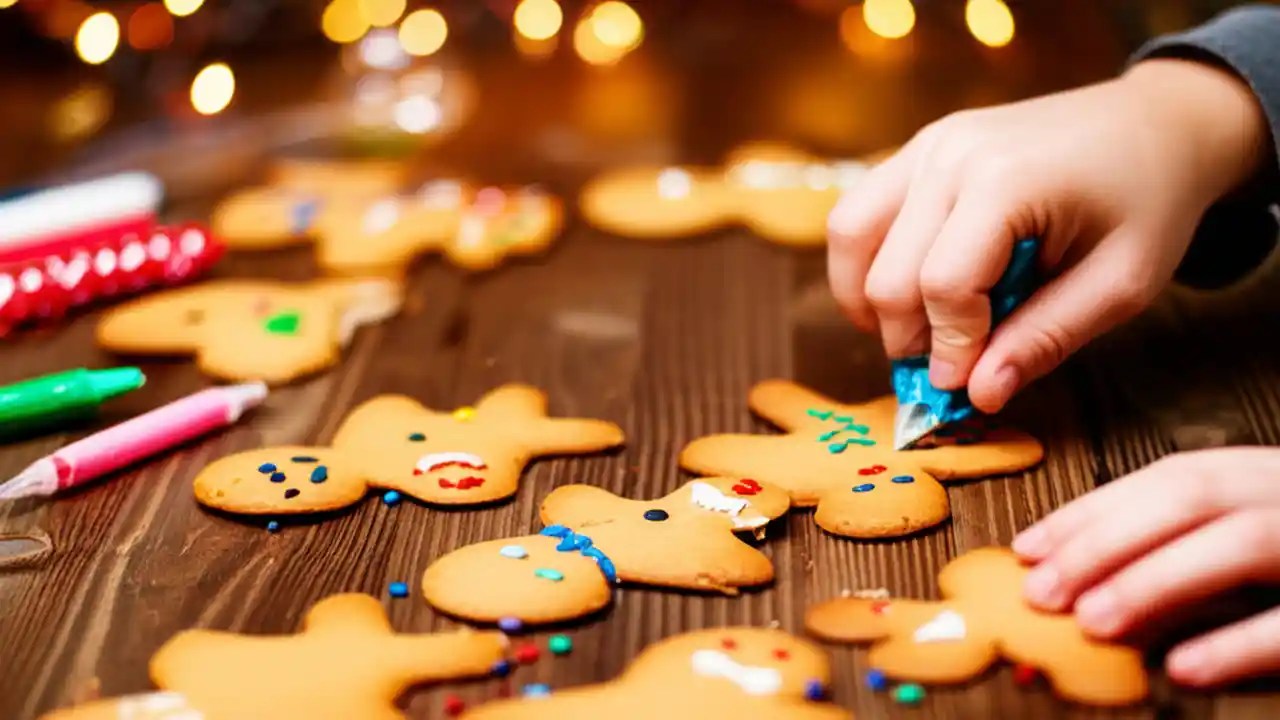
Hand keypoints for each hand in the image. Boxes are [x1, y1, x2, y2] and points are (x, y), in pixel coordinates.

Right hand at [827, 59, 1267, 411]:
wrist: (1155, 123)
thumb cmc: (1149, 201)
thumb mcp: (1121, 284)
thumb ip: (1045, 339)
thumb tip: (978, 396)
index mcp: (1008, 180)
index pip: (943, 284)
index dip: (949, 348)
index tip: (966, 387)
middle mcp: (952, 154)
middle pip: (890, 271)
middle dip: (909, 336)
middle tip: (946, 369)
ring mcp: (928, 144)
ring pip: (850, 235)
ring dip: (867, 300)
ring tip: (907, 335)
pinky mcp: (919, 149)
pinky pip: (858, 211)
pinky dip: (864, 263)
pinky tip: (897, 295)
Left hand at [1012, 447, 1279, 686]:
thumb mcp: (1253, 540)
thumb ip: (1184, 554)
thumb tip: (1090, 585)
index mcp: (1265, 475)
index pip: (1167, 479)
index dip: (1090, 512)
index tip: (1027, 548)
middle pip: (1188, 499)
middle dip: (1102, 543)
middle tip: (1043, 591)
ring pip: (1239, 544)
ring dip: (1152, 581)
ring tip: (1091, 622)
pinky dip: (1236, 644)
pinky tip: (1183, 667)